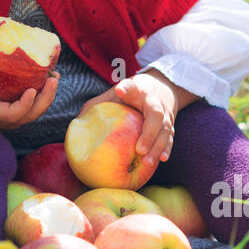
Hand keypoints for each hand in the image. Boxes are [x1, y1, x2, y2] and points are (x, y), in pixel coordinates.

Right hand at [0, 48, 58, 131]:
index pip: (11, 115)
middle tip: (53, 79)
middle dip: (45, 99)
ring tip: (54, 77)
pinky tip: (50, 79)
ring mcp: (11, 120)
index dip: (24, 105)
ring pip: (35, 114)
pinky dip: (44, 96)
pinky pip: (34, 109)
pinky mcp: (17, 115)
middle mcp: (3, 120)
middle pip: (29, 116)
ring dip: (48, 97)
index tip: (32, 90)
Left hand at [79, 70, 195, 162]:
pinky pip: (170, 138)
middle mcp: (155, 101)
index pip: (132, 87)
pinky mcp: (171, 125)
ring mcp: (166, 114)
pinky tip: (161, 160)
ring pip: (165, 130)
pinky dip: (167, 148)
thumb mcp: (114, 93)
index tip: (119, 91)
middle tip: (139, 150)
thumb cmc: (130, 94)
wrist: (160, 89)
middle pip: (156, 115)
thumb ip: (99, 104)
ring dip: (158, 146)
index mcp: (138, 90)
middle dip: (149, 133)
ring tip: (147, 161)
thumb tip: (78, 122)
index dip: (126, 89)